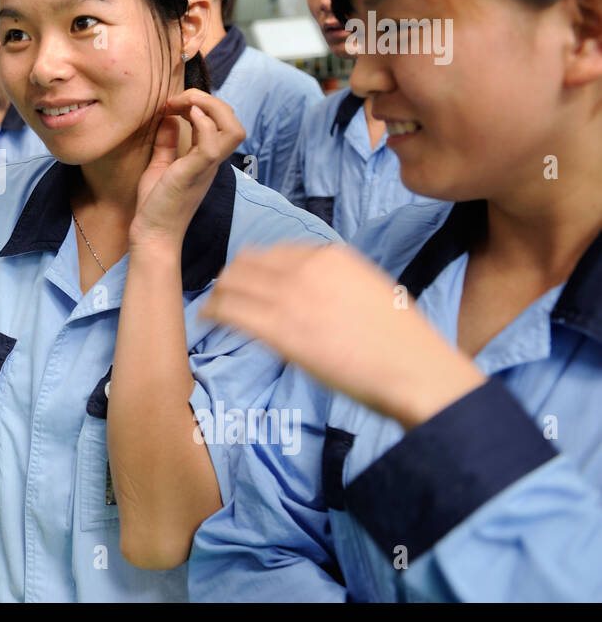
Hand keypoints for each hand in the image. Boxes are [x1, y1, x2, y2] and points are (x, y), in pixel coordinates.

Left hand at [129, 89, 244, 248]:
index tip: (171, 104)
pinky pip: (214, 143)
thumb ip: (167, 143)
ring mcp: (207, 167)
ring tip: (185, 103)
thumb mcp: (160, 166)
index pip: (221, 122)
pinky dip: (203, 122)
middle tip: (178, 99)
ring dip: (211, 107)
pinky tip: (185, 115)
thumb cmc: (156, 204)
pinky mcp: (196, 173)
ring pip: (233, 129)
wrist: (152, 234)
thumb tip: (169, 119)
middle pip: (233, 121)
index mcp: (206, 158)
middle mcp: (212, 161)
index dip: (201, 104)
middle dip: (209, 99)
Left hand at [201, 243, 485, 428]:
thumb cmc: (399, 341)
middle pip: (248, 263)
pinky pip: (232, 312)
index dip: (255, 266)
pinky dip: (214, 311)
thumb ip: (334, 283)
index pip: (275, 252)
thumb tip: (309, 292)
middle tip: (223, 292)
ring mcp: (291, 297)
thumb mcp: (368, 290)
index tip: (248, 279)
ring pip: (234, 284)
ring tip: (213, 306)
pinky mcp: (279, 329)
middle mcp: (306, 269)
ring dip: (219, 294)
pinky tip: (208, 318)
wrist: (413, 368)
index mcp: (331, 256)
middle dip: (232, 278)